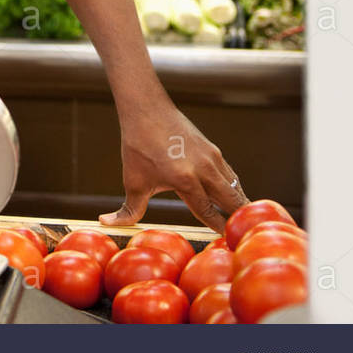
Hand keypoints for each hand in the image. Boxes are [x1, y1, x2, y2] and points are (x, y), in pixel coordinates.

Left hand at [100, 97, 247, 232]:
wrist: (147, 111)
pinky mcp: (213, 150)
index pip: (209, 213)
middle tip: (244, 234)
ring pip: (235, 187)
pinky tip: (231, 198)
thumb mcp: (132, 181)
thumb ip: (128, 209)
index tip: (227, 242)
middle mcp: (204, 170)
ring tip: (243, 220)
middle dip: (239, 219)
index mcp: (185, 180)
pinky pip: (230, 174)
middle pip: (233, 202)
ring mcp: (212, 158)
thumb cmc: (138, 147)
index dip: (219, 229)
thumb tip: (107, 223)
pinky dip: (233, 188)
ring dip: (239, 203)